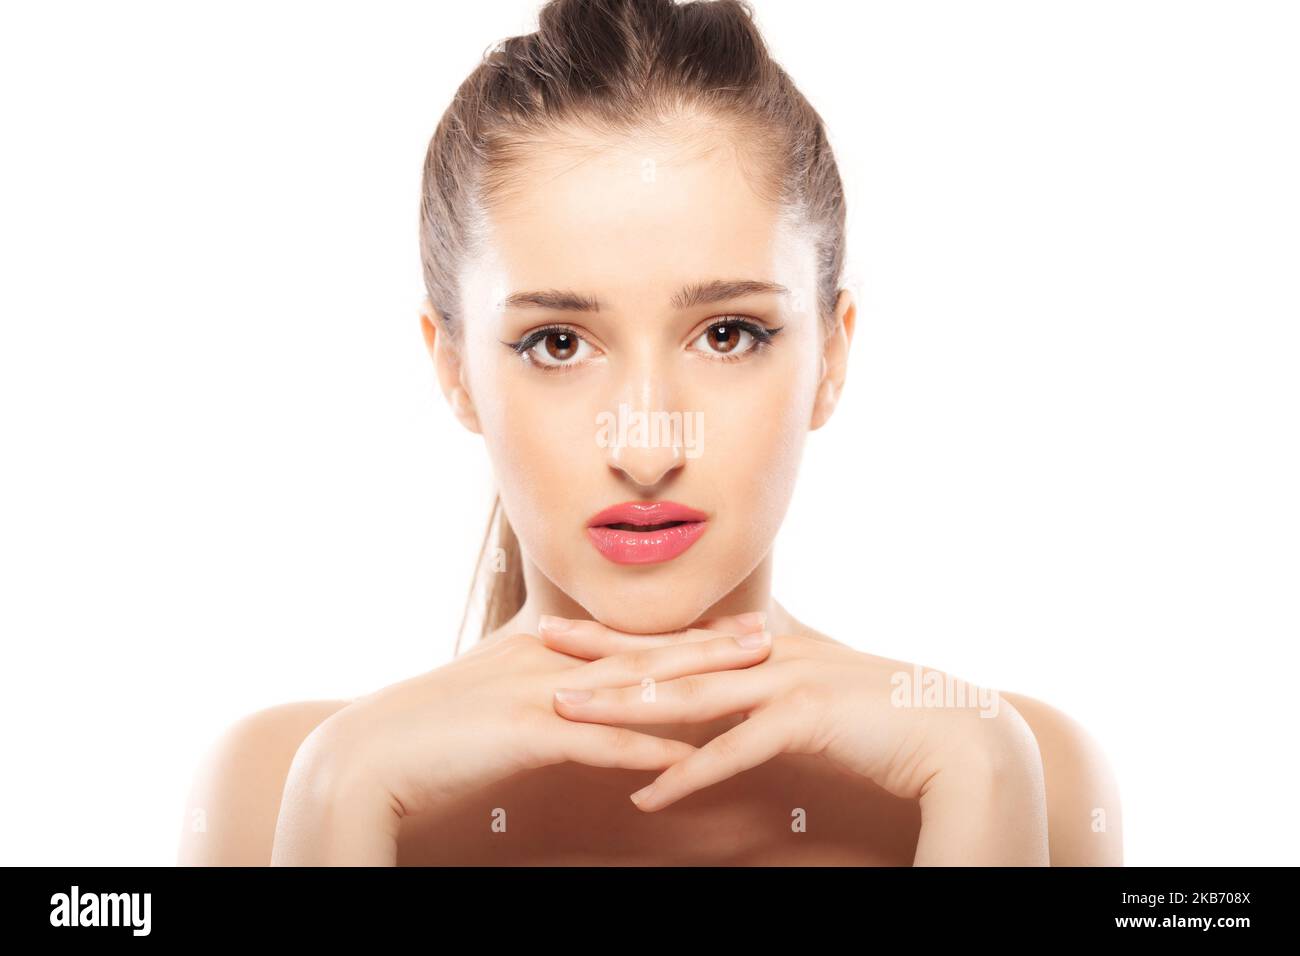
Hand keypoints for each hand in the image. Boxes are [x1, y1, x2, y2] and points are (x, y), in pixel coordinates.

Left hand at [538, 617, 1041, 817]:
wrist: (952, 730)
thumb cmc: (881, 713)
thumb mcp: (816, 684)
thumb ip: (770, 679)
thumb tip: (735, 673)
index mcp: (763, 643)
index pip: (675, 635)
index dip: (617, 632)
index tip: (564, 626)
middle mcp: (766, 653)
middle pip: (667, 652)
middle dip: (599, 651)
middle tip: (537, 645)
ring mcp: (785, 680)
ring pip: (686, 695)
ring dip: (623, 708)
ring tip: (566, 715)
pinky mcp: (806, 717)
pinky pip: (735, 750)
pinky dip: (688, 773)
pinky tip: (646, 794)